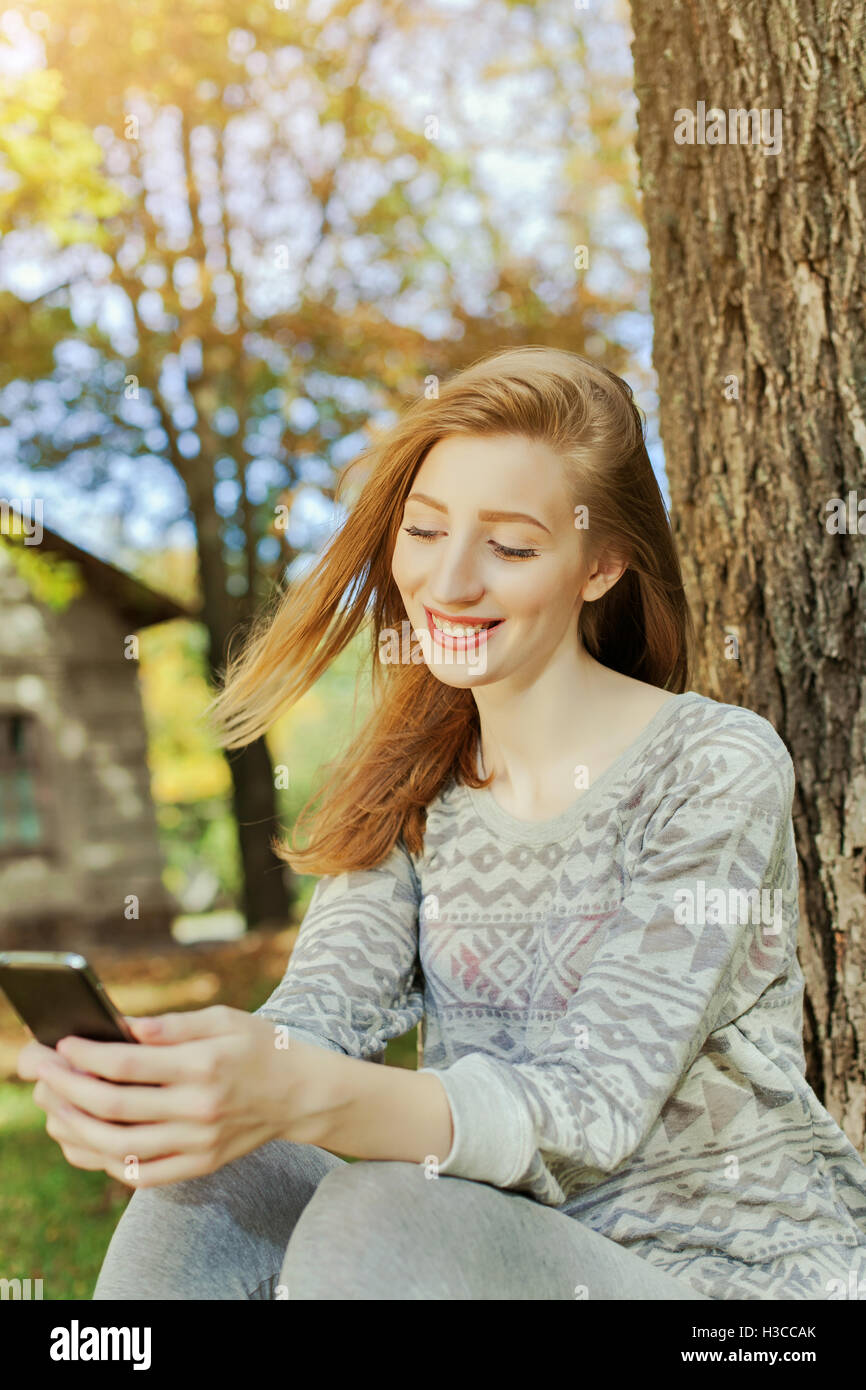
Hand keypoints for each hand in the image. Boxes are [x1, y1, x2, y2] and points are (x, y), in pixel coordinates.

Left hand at [16, 1006, 324, 1187]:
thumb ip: (170, 1025)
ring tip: (53, 1106)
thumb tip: (120, 1027)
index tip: (62, 1043)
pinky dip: (103, 1160)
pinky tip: (84, 1138)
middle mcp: (199, 1109)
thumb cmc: (258, 1047)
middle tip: (41, 1071)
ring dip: (74, 1127)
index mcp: (205, 1065)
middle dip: (66, 1088)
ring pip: (117, 1146)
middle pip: (113, 1107)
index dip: (86, 1055)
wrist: (301, 1093)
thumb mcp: (223, 1018)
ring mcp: (198, 1143)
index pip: (128, 1065)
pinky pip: (139, 1174)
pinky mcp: (199, 1166)